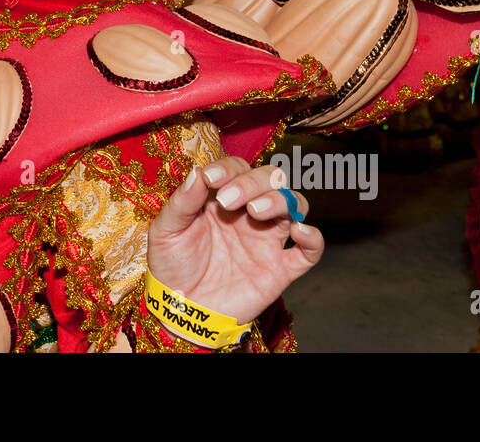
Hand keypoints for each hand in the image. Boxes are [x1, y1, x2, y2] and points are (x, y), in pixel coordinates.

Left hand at [146, 159, 322, 337]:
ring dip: (280, 200)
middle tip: (228, 200)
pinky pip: (310, 251)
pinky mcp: (280, 269)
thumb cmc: (172, 266)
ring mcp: (267, 239)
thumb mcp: (166, 231)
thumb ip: (182, 202)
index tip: (211, 178)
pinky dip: (313, 238)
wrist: (181, 310)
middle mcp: (249, 213)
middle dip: (252, 183)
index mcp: (221, 198)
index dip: (228, 168)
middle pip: (270, 179)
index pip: (237, 169)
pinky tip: (299, 232)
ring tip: (255, 211)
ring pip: (293, 204)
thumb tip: (198, 171)